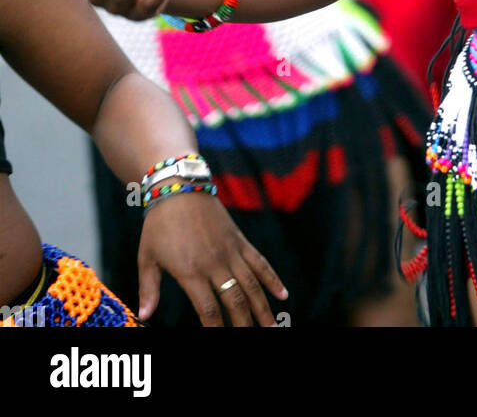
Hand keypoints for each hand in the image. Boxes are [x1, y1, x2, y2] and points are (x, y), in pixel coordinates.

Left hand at [137, 189, 288, 325]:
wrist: (180, 186)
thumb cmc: (159, 223)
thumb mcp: (146, 256)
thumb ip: (148, 288)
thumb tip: (144, 316)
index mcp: (190, 270)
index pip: (208, 309)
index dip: (216, 329)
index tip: (221, 341)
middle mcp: (214, 263)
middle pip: (235, 301)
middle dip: (244, 324)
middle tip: (253, 339)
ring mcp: (230, 250)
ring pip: (252, 285)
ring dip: (263, 308)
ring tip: (272, 328)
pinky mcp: (239, 240)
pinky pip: (260, 262)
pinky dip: (272, 279)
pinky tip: (283, 295)